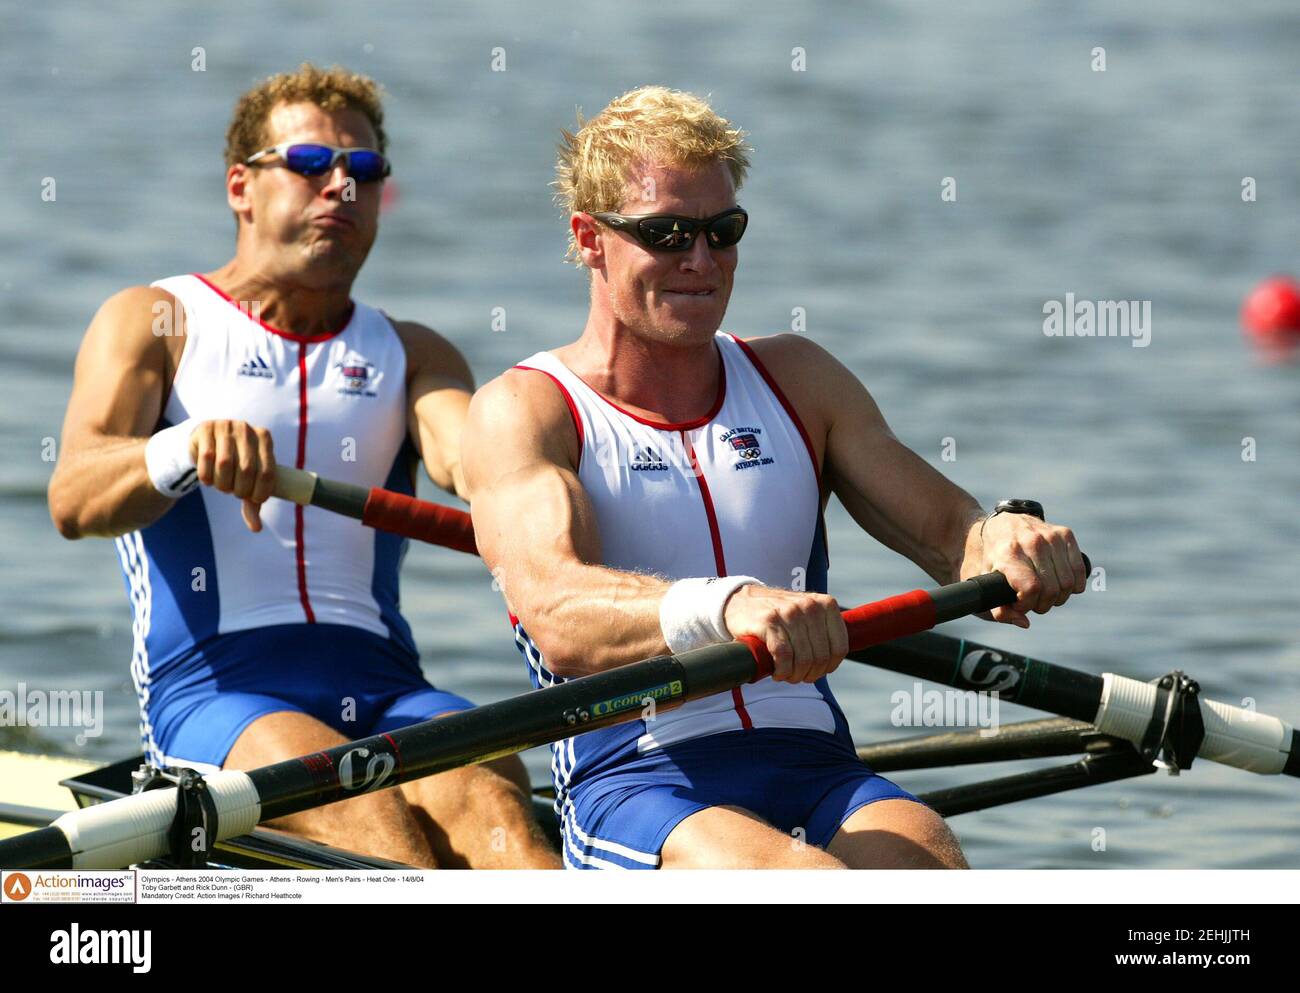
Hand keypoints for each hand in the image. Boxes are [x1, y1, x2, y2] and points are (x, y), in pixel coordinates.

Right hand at [188, 420, 276, 531]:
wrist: (205, 444)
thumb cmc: (233, 465)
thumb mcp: (247, 480)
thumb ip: (253, 502)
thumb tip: (256, 528)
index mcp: (264, 438)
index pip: (268, 471)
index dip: (260, 492)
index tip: (253, 499)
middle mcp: (247, 429)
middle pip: (246, 469)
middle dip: (239, 489)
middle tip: (234, 492)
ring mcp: (225, 426)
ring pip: (224, 464)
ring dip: (222, 483)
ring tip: (222, 486)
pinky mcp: (205, 429)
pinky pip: (206, 458)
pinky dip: (207, 476)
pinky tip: (208, 479)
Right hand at [723, 585, 848, 682]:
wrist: (740, 600)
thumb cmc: (777, 613)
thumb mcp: (806, 613)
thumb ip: (822, 630)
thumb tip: (832, 661)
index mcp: (825, 604)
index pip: (839, 647)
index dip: (830, 666)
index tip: (818, 671)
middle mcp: (810, 606)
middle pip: (821, 657)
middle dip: (810, 674)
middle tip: (797, 676)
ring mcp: (789, 612)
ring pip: (803, 659)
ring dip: (794, 675)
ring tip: (786, 675)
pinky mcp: (768, 622)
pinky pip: (783, 656)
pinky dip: (782, 670)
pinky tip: (776, 672)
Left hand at [965, 514, 1086, 627]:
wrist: (1000, 525)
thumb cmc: (993, 558)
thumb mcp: (985, 582)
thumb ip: (999, 609)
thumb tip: (1024, 622)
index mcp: (1009, 553)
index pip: (1031, 588)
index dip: (1028, 605)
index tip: (1020, 604)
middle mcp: (1032, 542)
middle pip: (1051, 588)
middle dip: (1043, 604)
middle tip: (1034, 603)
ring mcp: (1050, 536)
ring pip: (1067, 582)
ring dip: (1059, 597)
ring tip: (1046, 595)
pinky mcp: (1065, 534)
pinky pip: (1079, 569)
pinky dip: (1074, 584)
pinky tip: (1061, 585)